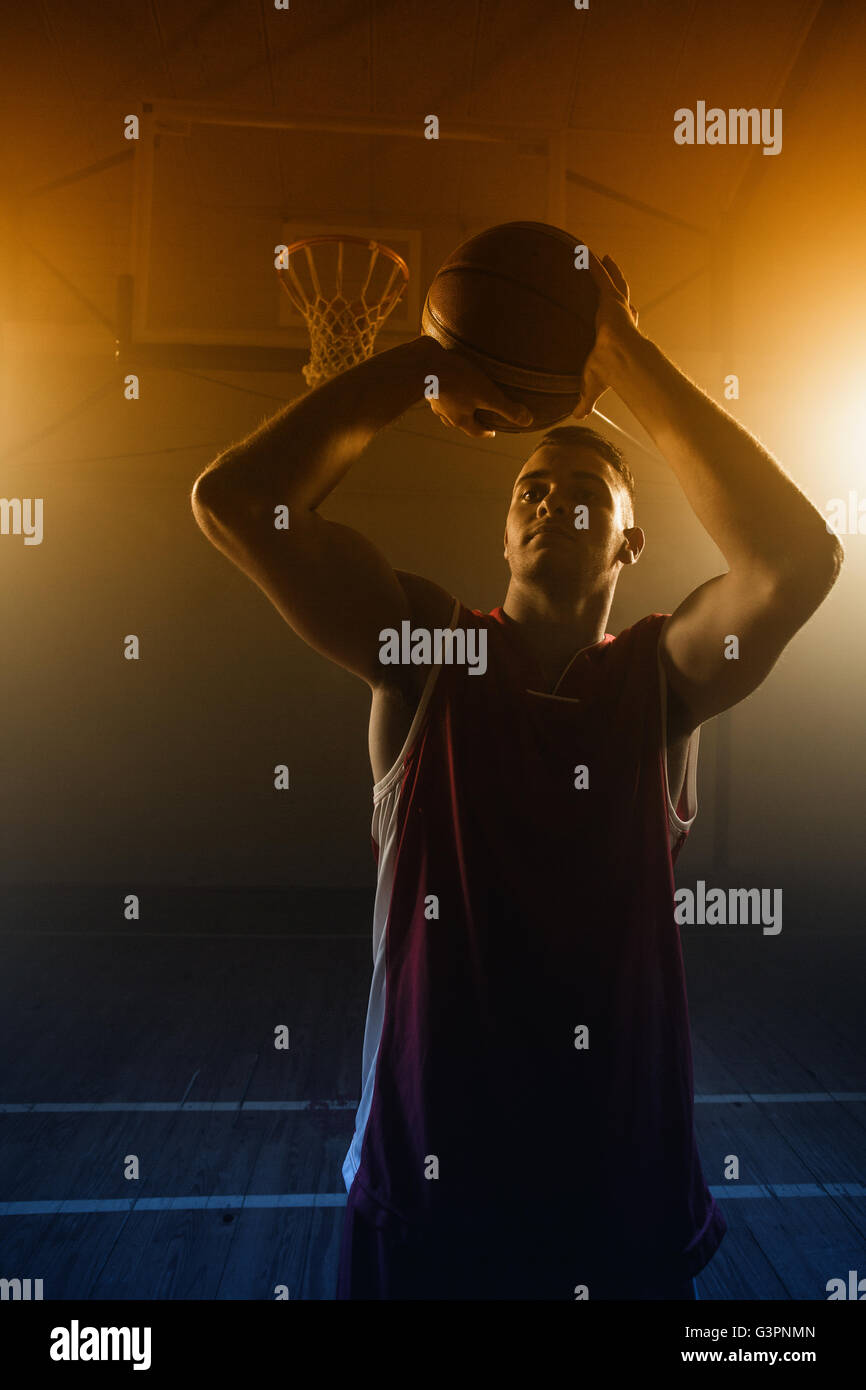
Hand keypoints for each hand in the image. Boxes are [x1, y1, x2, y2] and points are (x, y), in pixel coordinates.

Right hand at [424, 340, 532, 437]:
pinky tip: (450, 374)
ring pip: (446, 405)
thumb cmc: (457, 380)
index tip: (493, 431)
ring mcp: (434, 397)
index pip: (475, 431)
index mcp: (460, 418)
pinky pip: (438, 387)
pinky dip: (445, 385)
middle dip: (469, 418)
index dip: (486, 432)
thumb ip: (507, 409)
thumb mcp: (488, 395)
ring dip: (455, 402)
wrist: (424, 363)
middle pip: (458, 420)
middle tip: (479, 413)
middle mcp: (445, 411)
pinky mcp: (428, 381)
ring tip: (464, 393)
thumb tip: (527, 421)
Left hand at [571, 252, 641, 420]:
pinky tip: (585, 252)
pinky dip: (594, 265)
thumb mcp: (591, 386)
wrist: (618, 360)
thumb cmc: (609, 374)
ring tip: (602, 256)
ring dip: (608, 270)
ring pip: (613, 283)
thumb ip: (584, 399)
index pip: (624, 321)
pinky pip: (600, 277)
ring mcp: (616, 306)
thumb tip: (576, 418)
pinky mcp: (610, 298)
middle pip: (620, 297)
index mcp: (618, 335)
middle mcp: (620, 318)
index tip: (626, 310)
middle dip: (617, 284)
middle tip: (612, 276)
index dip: (626, 315)